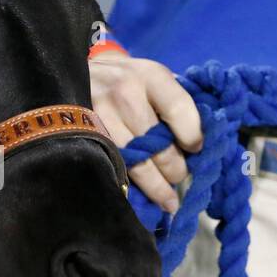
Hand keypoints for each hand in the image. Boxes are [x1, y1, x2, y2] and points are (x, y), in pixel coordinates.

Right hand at [90, 53, 202, 212]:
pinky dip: (131, 186)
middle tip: (180, 177)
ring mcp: (102, 116)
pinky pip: (115, 168)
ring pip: (137, 163)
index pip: (179, 110)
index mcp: (150, 75)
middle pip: (158, 144)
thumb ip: (174, 100)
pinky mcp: (86, 137)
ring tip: (169, 200)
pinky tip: (142, 196)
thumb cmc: (125, 80)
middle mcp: (125, 94)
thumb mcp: (151, 76)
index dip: (192, 136)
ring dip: (157, 186)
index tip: (195, 150)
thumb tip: (200, 140)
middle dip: (175, 168)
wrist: (76, 75)